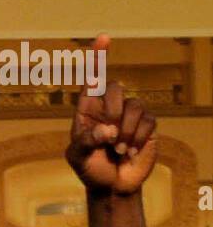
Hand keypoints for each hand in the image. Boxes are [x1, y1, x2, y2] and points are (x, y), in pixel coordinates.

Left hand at [65, 34, 156, 193]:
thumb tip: (108, 129)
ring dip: (126, 132)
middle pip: (116, 88)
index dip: (97, 57)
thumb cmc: (90, 170)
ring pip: (134, 105)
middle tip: (109, 136)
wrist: (111, 188)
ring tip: (118, 150)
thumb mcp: (78, 157)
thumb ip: (86, 141)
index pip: (92, 78)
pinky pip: (147, 120)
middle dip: (113, 112)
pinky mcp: (146, 125)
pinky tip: (130, 152)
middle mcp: (109, 107)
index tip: (103, 38)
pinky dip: (138, 139)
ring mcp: (129, 114)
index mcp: (88, 109)